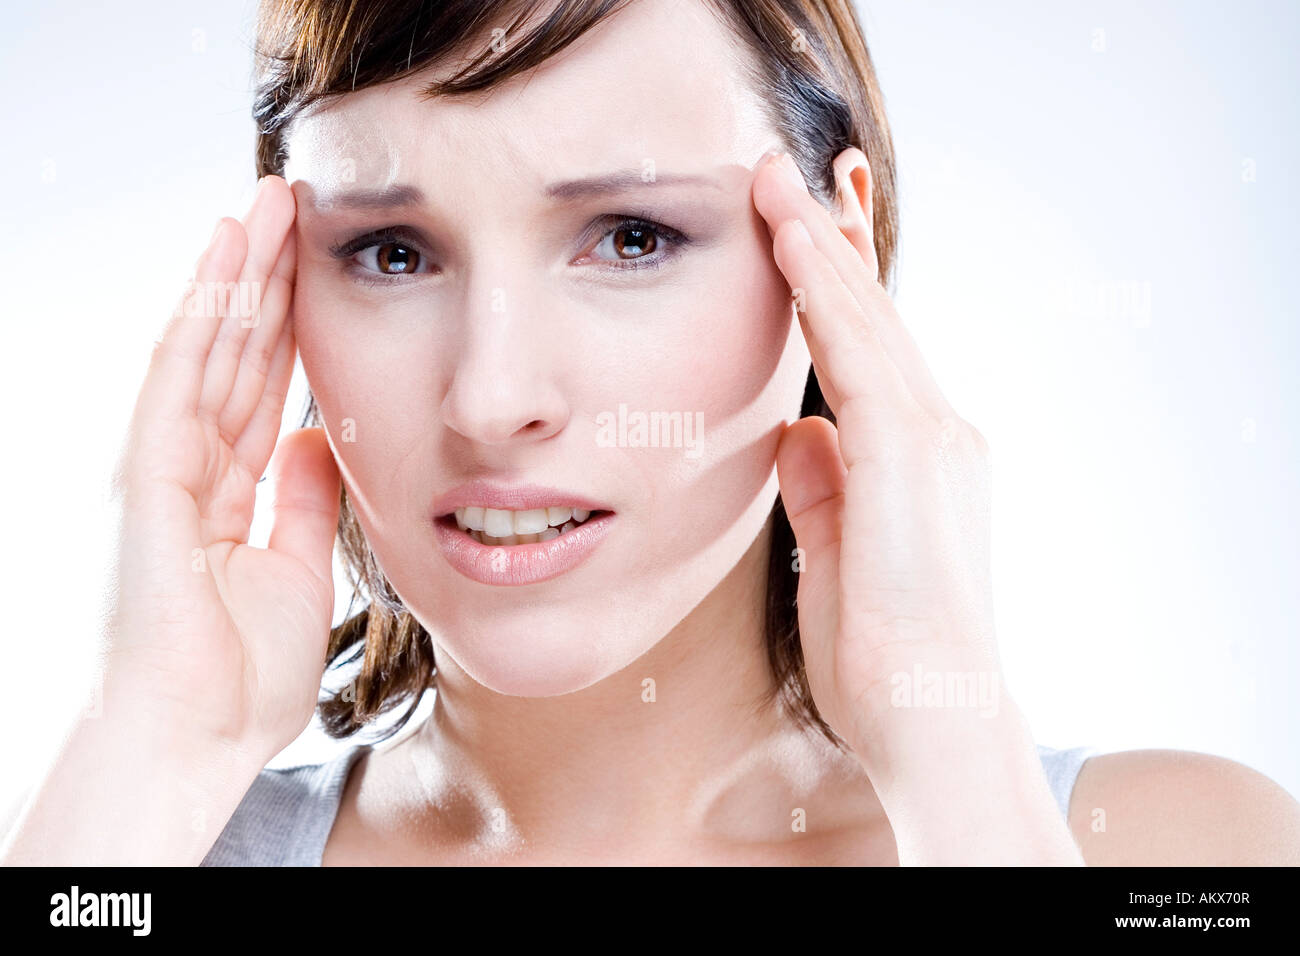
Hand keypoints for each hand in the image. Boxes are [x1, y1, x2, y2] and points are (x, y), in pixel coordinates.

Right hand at [102, 175, 340, 764]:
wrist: (192, 742)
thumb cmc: (235, 681)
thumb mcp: (294, 571)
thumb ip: (301, 502)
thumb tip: (319, 442)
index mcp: (220, 494)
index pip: (258, 389)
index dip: (285, 326)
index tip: (315, 266)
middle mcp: (185, 468)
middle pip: (230, 354)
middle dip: (263, 279)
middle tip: (291, 204)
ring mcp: (159, 467)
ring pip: (203, 348)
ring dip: (236, 273)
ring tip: (264, 202)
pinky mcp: (146, 476)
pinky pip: (179, 378)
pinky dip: (201, 316)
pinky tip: (225, 259)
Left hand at [752, 150, 1081, 863]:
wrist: (930, 722)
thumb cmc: (884, 657)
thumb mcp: (836, 556)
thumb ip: (823, 489)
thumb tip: (796, 431)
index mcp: (917, 460)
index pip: (869, 354)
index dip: (832, 288)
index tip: (800, 234)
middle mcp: (938, 434)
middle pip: (874, 319)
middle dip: (829, 243)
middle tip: (788, 175)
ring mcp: (934, 440)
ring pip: (869, 321)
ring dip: (820, 246)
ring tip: (776, 182)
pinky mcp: (912, 455)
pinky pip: (859, 353)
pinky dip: (826, 293)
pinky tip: (792, 241)